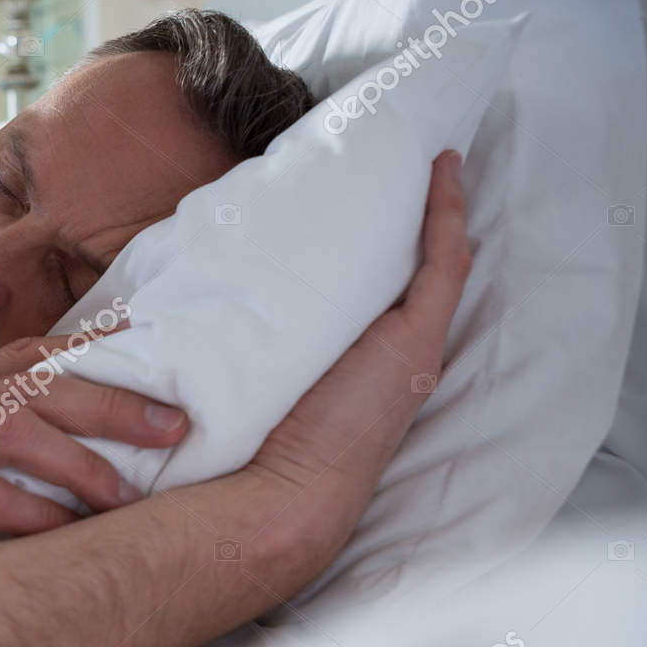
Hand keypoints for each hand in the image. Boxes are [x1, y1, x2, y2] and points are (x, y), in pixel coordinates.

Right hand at [0, 333, 188, 585]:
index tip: (161, 355)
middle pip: (34, 383)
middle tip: (176, 425)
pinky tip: (69, 533)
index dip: (96, 351)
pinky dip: (33, 513)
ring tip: (130, 496)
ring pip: (13, 430)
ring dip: (83, 461)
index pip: (24, 356)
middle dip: (113, 401)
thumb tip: (61, 467)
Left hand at [243, 151, 472, 559]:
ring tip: (432, 150)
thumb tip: (199, 281)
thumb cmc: (256, 446)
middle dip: (422, 212)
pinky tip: (442, 167)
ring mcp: (413, 344)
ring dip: (441, 204)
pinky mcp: (416, 340)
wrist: (284, 495)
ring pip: (438, 260)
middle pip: (418, 269)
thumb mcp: (253, 371)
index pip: (384, 286)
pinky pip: (445, 262)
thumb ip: (246, 331)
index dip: (388, 236)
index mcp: (363, 362)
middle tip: (417, 154)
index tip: (377, 188)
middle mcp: (397, 351)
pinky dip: (446, 212)